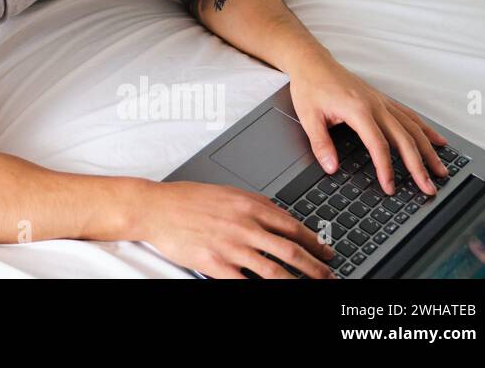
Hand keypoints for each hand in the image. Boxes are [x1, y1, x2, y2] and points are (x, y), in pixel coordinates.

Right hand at [140, 180, 336, 278]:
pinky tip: (274, 292)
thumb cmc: (187, 199)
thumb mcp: (226, 192)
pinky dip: (264, 290)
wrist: (156, 208)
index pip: (293, 227)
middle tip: (329, 275)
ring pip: (276, 272)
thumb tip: (280, 216)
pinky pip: (247, 284)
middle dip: (317, 267)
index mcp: (249, 205)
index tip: (326, 251)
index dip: (315, 242)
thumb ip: (254, 204)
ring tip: (310, 288)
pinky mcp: (216, 265)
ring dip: (299, 283)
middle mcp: (245, 226)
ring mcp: (232, 247)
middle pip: (292, 252)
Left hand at [287, 54, 448, 195]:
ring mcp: (382, 102)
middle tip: (428, 187)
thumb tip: (331, 167)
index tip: (390, 187)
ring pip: (412, 128)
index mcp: (358, 110)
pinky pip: (410, 116)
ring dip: (429, 150)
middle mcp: (375, 105)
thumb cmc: (311, 86)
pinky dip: (426, 129)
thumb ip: (321, 144)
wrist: (313, 62)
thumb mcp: (307, 117)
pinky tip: (438, 141)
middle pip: (404, 139)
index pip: (378, 145)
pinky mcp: (383, 99)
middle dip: (418, 166)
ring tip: (440, 170)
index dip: (386, 169)